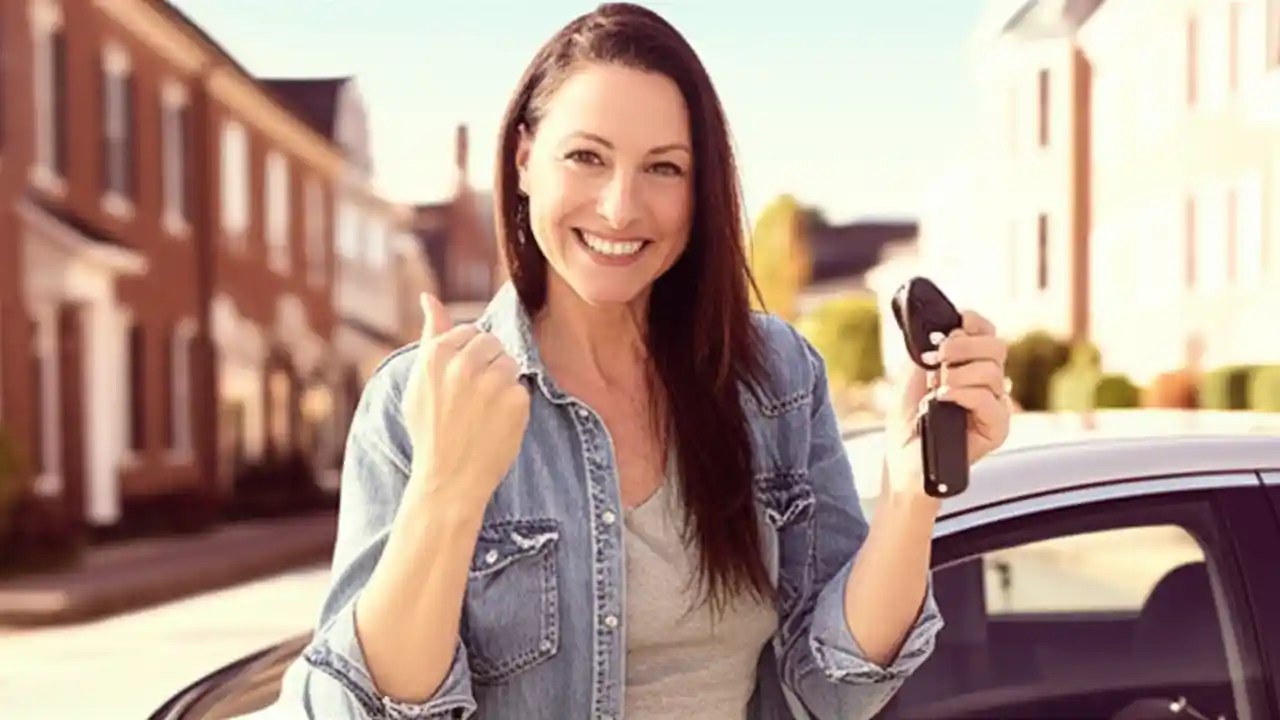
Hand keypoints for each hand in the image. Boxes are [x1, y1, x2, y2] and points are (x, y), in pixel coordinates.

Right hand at [401, 293, 529, 510]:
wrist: (448, 479)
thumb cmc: (430, 430)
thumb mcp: (419, 381)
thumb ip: (430, 335)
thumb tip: (428, 297)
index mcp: (436, 355)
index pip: (470, 332)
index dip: (470, 357)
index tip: (463, 382)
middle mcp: (463, 364)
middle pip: (493, 343)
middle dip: (489, 365)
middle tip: (474, 400)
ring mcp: (491, 381)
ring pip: (510, 363)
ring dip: (503, 383)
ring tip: (484, 413)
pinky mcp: (516, 399)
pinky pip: (522, 388)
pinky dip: (514, 406)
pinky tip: (497, 425)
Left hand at [884, 309, 1011, 498]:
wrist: (905, 463)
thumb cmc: (907, 423)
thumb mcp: (912, 375)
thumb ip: (929, 349)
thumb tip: (946, 327)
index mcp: (971, 368)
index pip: (987, 334)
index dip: (974, 323)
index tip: (954, 322)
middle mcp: (988, 385)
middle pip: (996, 347)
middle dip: (962, 345)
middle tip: (938, 358)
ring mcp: (995, 407)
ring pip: (992, 372)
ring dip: (957, 374)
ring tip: (937, 390)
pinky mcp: (997, 430)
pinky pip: (990, 401)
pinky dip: (963, 394)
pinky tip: (942, 400)